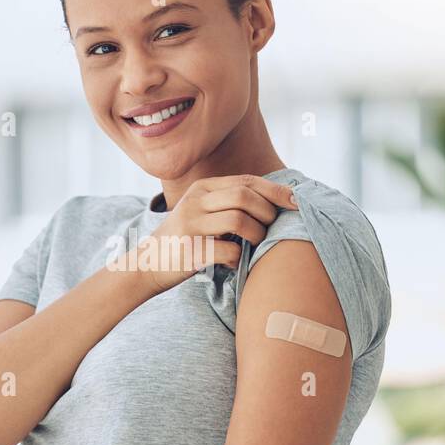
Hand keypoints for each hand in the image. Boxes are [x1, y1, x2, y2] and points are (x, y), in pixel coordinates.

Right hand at [126, 174, 298, 294]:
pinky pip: (229, 251)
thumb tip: (275, 204)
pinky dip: (238, 259)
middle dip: (268, 213)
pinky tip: (234, 263)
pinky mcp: (190, 249)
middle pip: (246, 197)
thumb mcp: (202, 212)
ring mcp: (191, 223)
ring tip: (254, 245)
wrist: (147, 264)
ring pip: (240, 221)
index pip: (247, 181)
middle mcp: (196, 200)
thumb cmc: (186, 240)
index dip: (276, 190)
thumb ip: (230, 204)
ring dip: (257, 235)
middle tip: (271, 229)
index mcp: (203, 188)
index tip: (297, 201)